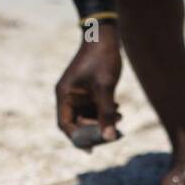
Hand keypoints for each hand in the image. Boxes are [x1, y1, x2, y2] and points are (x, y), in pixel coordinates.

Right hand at [55, 24, 121, 147]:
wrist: (105, 35)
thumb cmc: (102, 58)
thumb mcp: (105, 87)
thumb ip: (106, 113)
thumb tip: (110, 137)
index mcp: (65, 95)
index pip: (65, 124)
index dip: (77, 139)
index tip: (91, 150)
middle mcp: (68, 95)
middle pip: (77, 123)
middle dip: (94, 130)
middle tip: (113, 134)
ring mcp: (78, 93)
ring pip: (87, 116)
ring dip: (102, 121)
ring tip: (119, 119)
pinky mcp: (88, 89)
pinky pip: (93, 108)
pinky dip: (104, 112)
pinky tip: (118, 110)